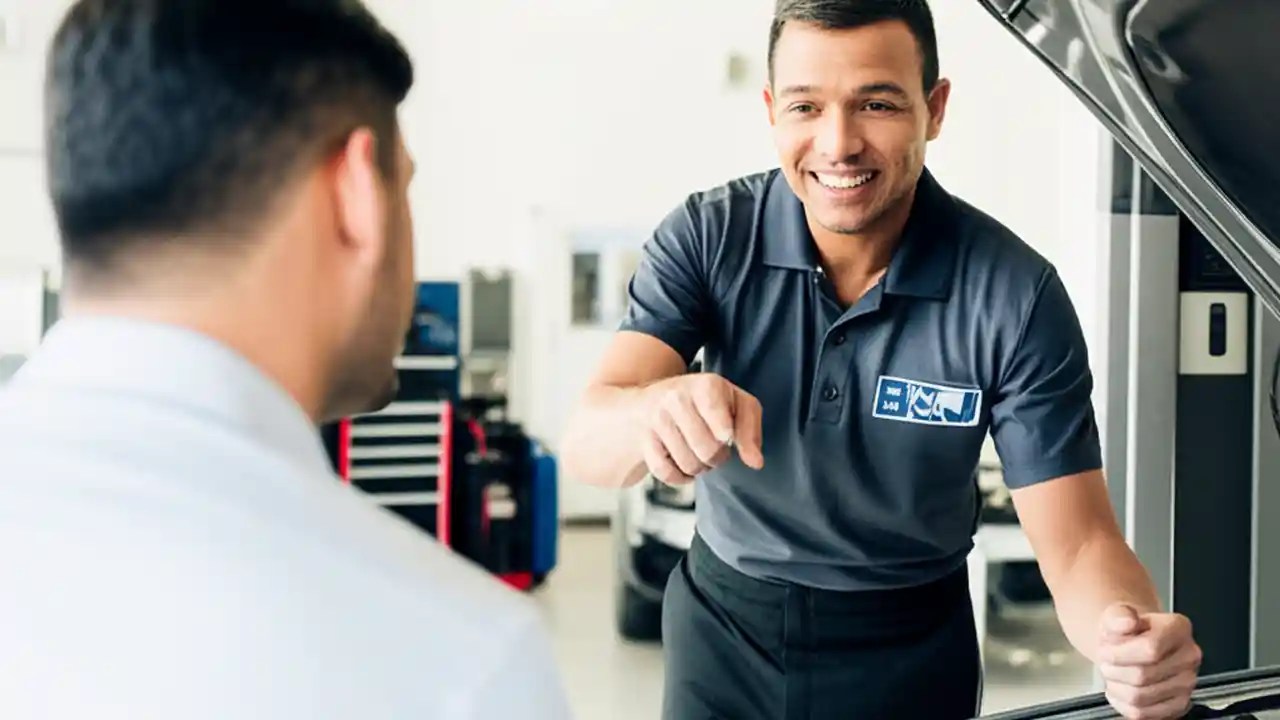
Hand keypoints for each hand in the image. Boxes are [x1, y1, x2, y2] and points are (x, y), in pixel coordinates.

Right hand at [641, 373, 763, 483]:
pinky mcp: (644, 439)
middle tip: (715, 448)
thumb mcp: (737, 404)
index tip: (726, 434)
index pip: (724, 428)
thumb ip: (750, 431)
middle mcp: (677, 398)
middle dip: (717, 458)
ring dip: (699, 468)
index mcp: (705, 385)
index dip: (728, 437)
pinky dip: (679, 477)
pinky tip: (682, 464)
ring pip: (688, 465)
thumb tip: (756, 462)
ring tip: (698, 453)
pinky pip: (666, 473)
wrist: (656, 397)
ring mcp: (657, 418)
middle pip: (708, 451)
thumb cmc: (707, 402)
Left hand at [1097, 603, 1201, 719]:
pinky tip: (1120, 689)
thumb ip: (1118, 616)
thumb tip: (1127, 621)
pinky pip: (1144, 714)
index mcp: (1178, 628)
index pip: (1150, 649)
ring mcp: (1187, 683)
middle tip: (1106, 662)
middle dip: (1113, 670)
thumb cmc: (1126, 630)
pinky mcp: (1179, 704)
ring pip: (1141, 697)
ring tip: (1114, 674)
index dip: (1119, 654)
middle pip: (1142, 675)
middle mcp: (1189, 656)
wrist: (1132, 643)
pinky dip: (1123, 704)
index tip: (1106, 650)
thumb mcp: (1116, 614)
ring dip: (1116, 687)